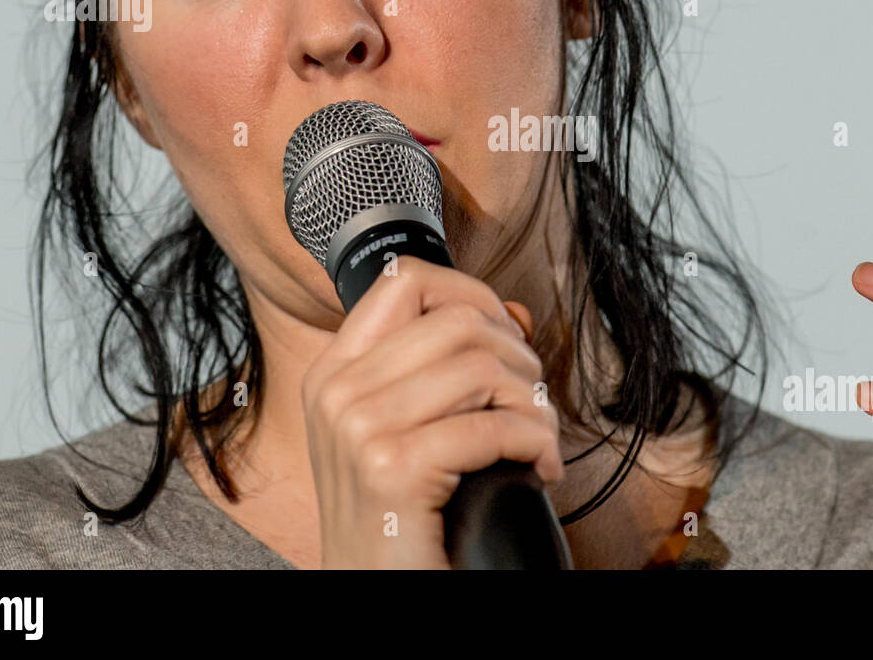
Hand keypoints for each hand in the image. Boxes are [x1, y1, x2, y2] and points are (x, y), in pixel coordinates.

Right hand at [301, 256, 563, 568]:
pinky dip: (535, 443)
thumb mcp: (403, 428)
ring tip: (538, 437)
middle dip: (518, 356)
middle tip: (531, 402)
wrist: (376, 593)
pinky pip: (492, 426)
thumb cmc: (400, 519)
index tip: (506, 338)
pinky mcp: (390, 468)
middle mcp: (338, 391)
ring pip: (482, 366)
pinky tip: (538, 466)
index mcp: (334, 371)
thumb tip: (513, 313)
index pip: (405, 280)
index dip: (473, 295)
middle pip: (458, 319)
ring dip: (533, 402)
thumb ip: (445, 367)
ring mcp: (358, 428)